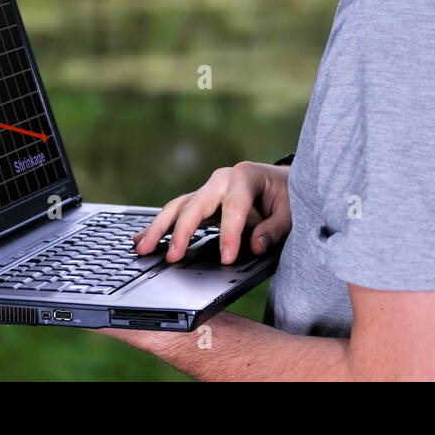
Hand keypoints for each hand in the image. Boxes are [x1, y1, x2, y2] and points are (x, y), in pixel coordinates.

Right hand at [134, 161, 291, 263]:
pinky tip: (142, 240)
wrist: (285, 182)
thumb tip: (255, 245)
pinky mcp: (202, 202)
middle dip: (182, 232)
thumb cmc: (289, 195)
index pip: (234, 207)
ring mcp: (208, 189)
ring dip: (159, 229)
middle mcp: (222, 179)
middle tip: (173, 258)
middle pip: (195, 204)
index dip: (230, 234)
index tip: (227, 258)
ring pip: (178, 207)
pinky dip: (160, 226)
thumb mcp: (292, 211)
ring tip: (143, 249)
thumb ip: (275, 229)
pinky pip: (177, 213)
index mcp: (245, 176)